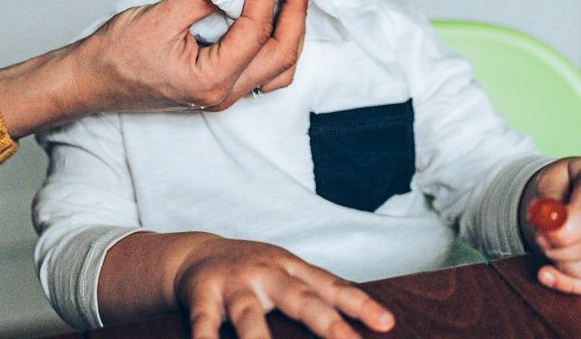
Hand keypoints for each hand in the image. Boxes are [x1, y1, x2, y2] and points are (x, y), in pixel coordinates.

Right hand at [77, 0, 308, 113]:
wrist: (91, 81)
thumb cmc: (116, 55)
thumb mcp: (161, 15)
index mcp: (210, 81)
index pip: (254, 28)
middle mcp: (224, 95)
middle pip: (281, 52)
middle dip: (295, 8)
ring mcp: (224, 95)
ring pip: (279, 66)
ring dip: (291, 27)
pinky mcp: (221, 87)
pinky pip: (265, 70)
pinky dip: (276, 42)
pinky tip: (275, 16)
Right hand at [173, 236, 394, 338]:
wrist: (194, 253)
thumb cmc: (251, 272)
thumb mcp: (284, 273)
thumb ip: (314, 295)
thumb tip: (360, 326)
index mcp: (289, 267)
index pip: (329, 286)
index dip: (359, 304)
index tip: (386, 324)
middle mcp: (264, 272)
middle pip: (298, 297)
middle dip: (325, 322)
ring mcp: (233, 284)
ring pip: (249, 315)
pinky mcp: (202, 296)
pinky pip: (205, 322)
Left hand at [520, 157, 580, 293]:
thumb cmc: (568, 185)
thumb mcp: (552, 179)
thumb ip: (547, 197)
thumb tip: (544, 220)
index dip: (564, 231)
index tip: (543, 235)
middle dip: (560, 250)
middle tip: (540, 240)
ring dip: (565, 266)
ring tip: (549, 249)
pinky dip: (571, 284)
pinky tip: (548, 276)